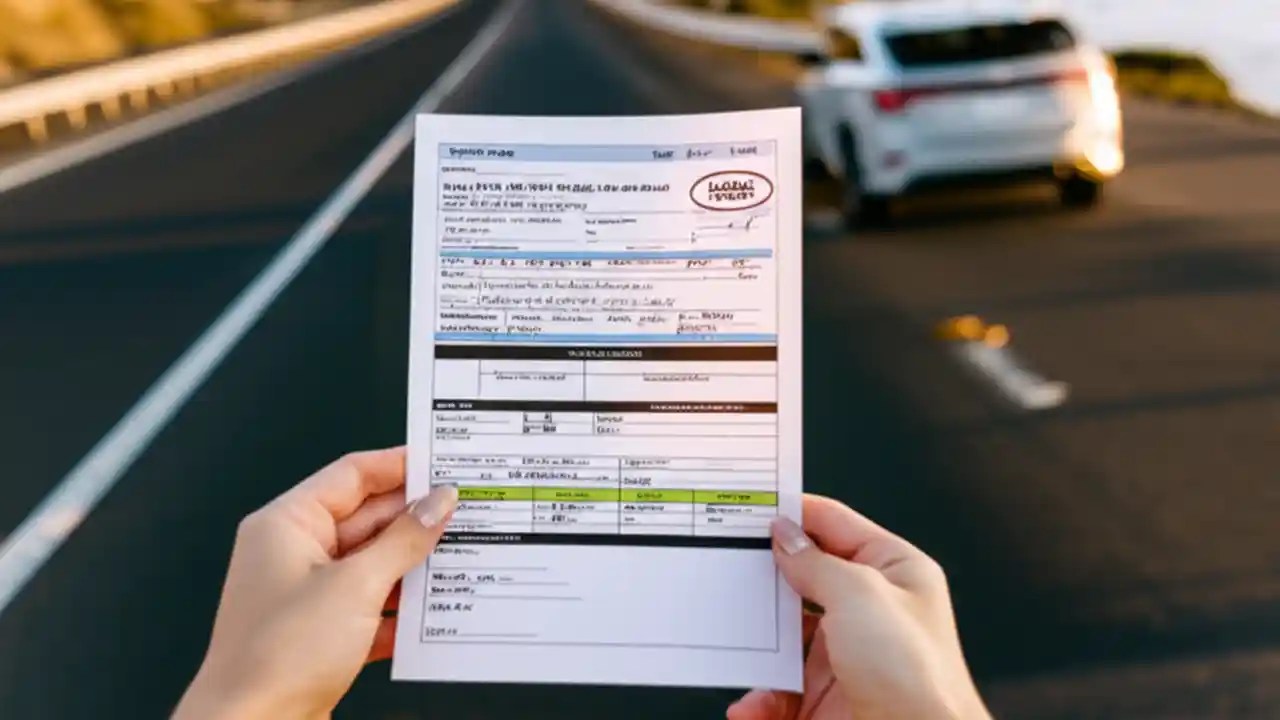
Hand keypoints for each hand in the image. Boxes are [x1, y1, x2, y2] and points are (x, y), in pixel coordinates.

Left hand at [173, 447, 457, 719]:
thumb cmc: (278, 655)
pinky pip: (372, 606)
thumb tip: (437, 503)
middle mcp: (294, 553)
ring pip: (374, 564)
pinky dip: (403, 608)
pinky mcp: (323, 634)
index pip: (352, 476)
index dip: (400, 466)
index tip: (444, 465)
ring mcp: (309, 596)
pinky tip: (438, 610)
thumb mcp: (355, 586)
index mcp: (287, 524)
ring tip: (464, 556)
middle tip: (467, 513)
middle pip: (367, 519)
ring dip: (414, 564)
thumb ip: (403, 540)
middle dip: (416, 518)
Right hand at [727, 495, 990, 719]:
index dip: (793, 513)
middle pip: (801, 580)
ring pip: (782, 638)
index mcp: (893, 572)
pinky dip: (760, 700)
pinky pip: (780, 690)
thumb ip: (815, 562)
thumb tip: (784, 535)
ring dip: (756, 649)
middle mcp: (870, 611)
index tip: (749, 508)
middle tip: (724, 570)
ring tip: (734, 650)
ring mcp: (846, 656)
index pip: (833, 525)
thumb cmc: (917, 677)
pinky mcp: (827, 699)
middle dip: (763, 582)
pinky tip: (752, 707)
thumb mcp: (860, 597)